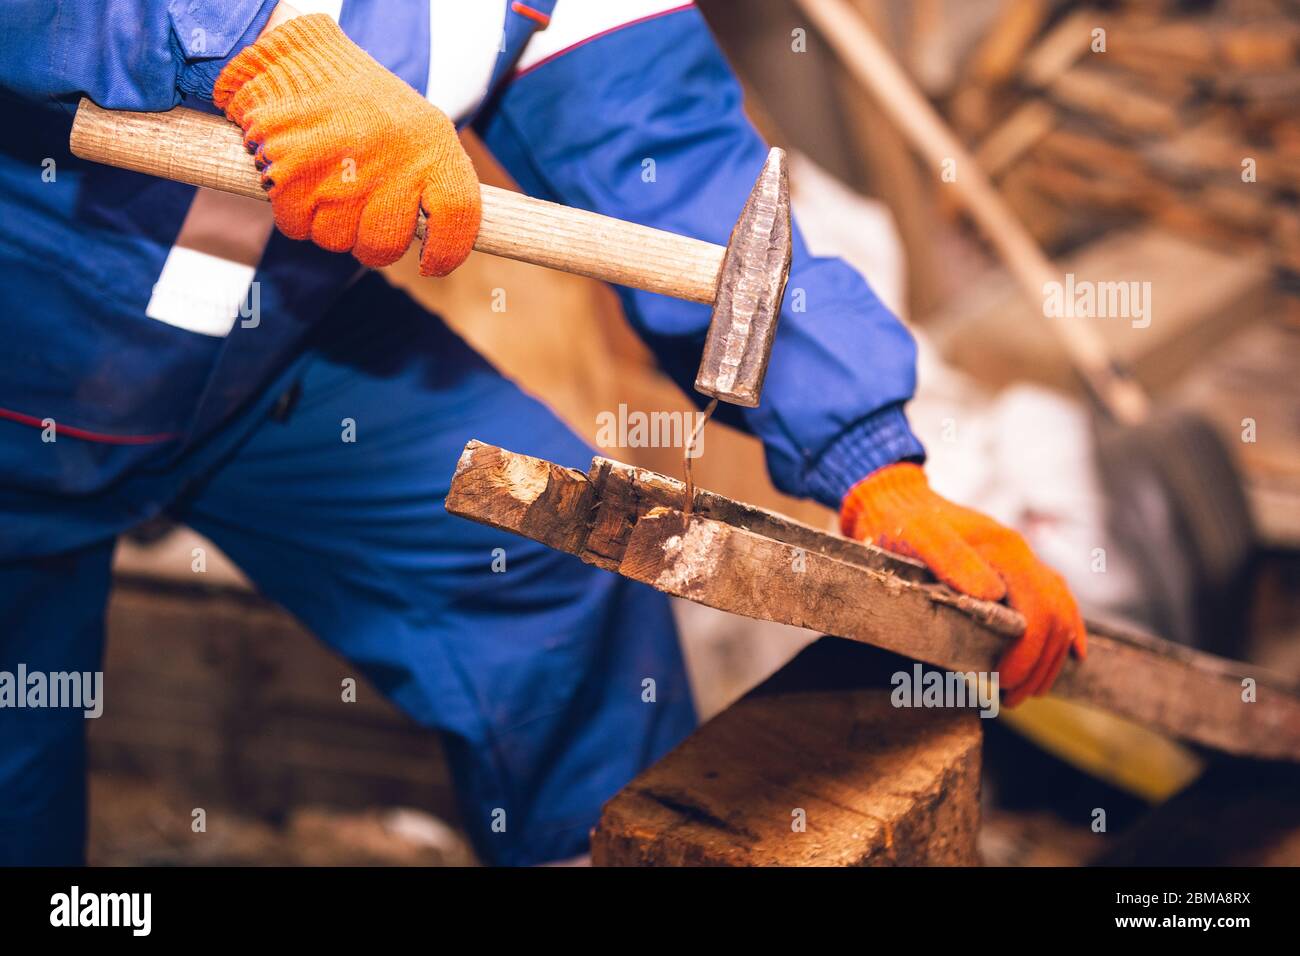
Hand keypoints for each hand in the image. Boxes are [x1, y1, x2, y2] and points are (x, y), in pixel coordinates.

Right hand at [214, 13, 479, 275]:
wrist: (299, 62)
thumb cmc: (370, 110)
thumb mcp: (423, 130)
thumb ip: (440, 184)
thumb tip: (444, 248)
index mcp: (433, 145)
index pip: (459, 216)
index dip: (448, 252)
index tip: (431, 265)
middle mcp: (390, 157)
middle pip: (386, 246)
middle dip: (372, 243)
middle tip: (364, 213)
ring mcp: (339, 169)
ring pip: (337, 240)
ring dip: (332, 224)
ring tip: (332, 182)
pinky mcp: (289, 174)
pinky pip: (299, 228)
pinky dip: (297, 214)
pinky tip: (303, 179)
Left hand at [841, 462, 1085, 705]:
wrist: (896, 499)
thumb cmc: (901, 522)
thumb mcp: (917, 537)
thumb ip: (952, 559)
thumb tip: (991, 594)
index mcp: (1006, 550)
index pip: (1038, 611)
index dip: (1028, 653)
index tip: (1003, 682)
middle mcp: (1023, 555)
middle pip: (1056, 618)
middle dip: (1040, 665)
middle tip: (1013, 699)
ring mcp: (1022, 561)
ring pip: (1061, 613)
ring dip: (1051, 657)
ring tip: (1026, 690)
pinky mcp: (1015, 569)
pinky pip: (1057, 601)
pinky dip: (1067, 631)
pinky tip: (1072, 655)